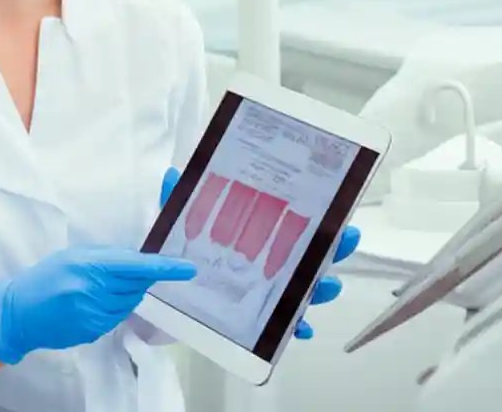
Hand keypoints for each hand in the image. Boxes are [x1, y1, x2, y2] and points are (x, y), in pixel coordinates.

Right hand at [0, 246, 197, 364]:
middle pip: (137, 286)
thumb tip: (136, 261)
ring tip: (97, 290)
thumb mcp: (73, 256)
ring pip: (129, 303)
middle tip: (114, 275)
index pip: (136, 266)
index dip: (164, 268)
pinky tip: (91, 304)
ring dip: (123, 295)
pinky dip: (112, 309)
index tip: (187, 269)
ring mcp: (94, 314)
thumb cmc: (45, 277)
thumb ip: (105, 257)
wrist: (19, 312)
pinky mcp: (93, 331)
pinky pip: (116, 318)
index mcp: (90, 265)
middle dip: (136, 279)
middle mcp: (94, 290)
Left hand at [159, 168, 360, 339]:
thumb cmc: (172, 258)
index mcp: (251, 239)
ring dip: (319, 289)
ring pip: (301, 291)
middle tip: (347, 239)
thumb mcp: (172, 228)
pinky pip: (280, 328)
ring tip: (328, 285)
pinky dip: (293, 327)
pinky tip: (302, 327)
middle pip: (306, 257)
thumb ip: (175, 203)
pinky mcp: (252, 322)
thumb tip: (172, 174)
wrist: (154, 296)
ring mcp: (261, 294)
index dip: (316, 220)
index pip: (289, 227)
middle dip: (332, 249)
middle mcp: (263, 265)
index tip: (336, 212)